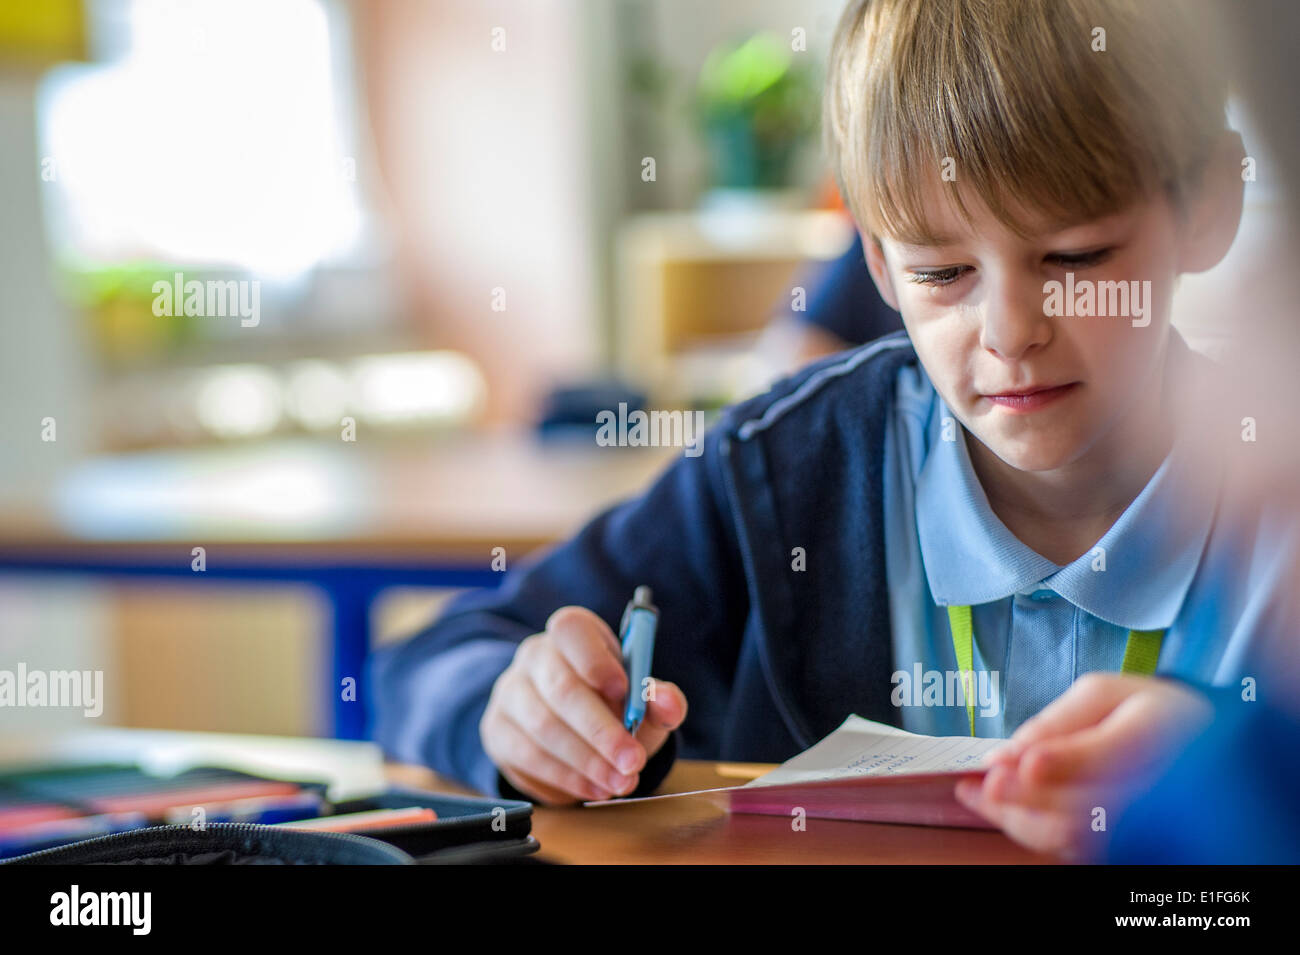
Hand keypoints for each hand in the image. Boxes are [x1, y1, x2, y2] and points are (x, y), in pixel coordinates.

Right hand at [481, 605, 687, 804]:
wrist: (571, 726)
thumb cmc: (610, 702)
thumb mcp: (641, 697)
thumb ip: (659, 699)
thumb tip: (668, 702)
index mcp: (572, 632)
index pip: (572, 630)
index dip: (596, 660)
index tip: (625, 692)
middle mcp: (535, 655)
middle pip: (561, 688)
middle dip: (601, 731)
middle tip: (633, 761)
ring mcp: (510, 692)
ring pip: (544, 727)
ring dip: (587, 761)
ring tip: (621, 782)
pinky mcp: (498, 730)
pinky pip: (528, 756)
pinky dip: (566, 778)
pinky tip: (593, 787)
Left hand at [954, 673, 1212, 858]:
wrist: (1195, 744)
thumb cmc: (1141, 712)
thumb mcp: (1103, 694)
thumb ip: (1058, 720)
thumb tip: (1011, 753)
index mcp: (1161, 733)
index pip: (1114, 755)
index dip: (1065, 760)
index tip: (1023, 759)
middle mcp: (1158, 785)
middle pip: (1088, 804)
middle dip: (1030, 795)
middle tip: (988, 783)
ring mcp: (1143, 821)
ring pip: (1074, 834)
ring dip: (1018, 817)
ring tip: (974, 793)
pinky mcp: (1123, 841)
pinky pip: (1072, 845)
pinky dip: (1029, 829)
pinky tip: (998, 808)